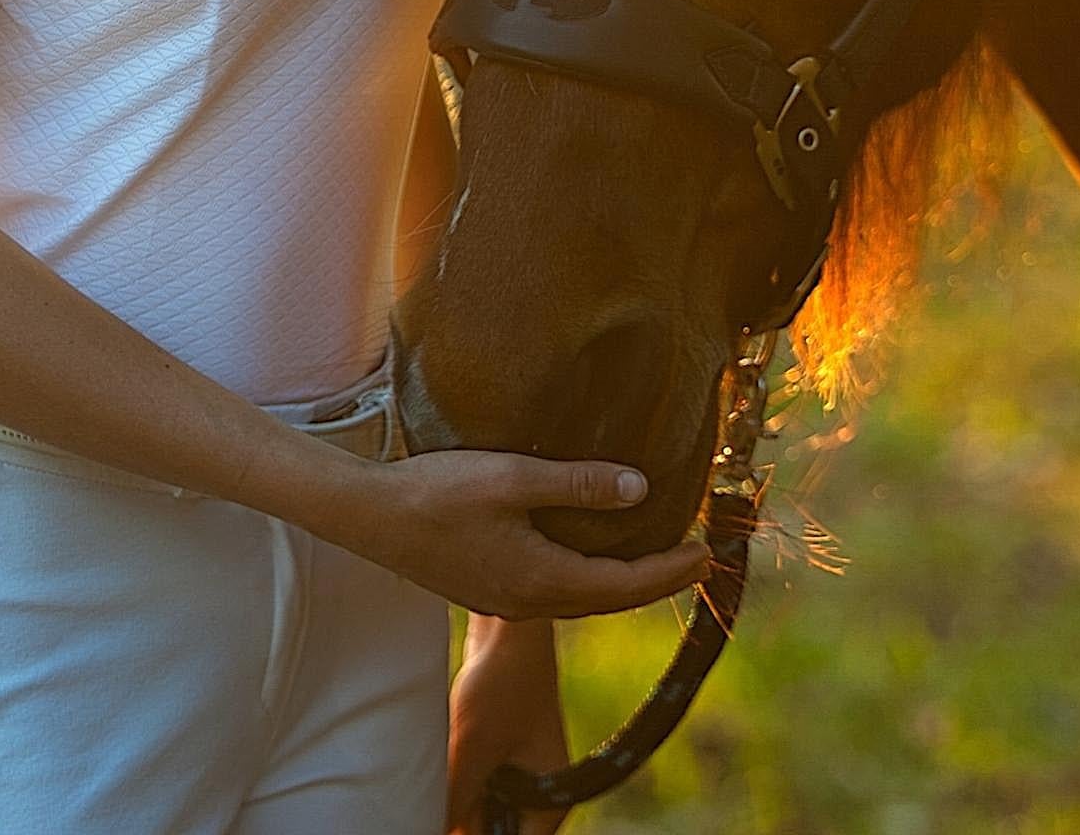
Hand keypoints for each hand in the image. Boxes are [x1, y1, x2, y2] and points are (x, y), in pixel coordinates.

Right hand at [349, 450, 709, 618]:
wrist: (371, 518)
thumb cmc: (438, 492)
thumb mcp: (514, 478)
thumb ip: (577, 484)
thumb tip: (640, 490)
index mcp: (541, 580)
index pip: (624, 584)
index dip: (669, 570)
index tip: (707, 554)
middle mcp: (528, 601)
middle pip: (608, 598)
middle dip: (655, 579)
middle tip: (697, 560)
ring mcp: (506, 599)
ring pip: (581, 598)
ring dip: (622, 581)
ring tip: (655, 557)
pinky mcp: (488, 588)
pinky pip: (556, 591)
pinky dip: (588, 577)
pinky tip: (590, 555)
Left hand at [446, 618, 569, 834]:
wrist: (506, 623)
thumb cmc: (504, 679)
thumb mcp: (474, 746)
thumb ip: (455, 801)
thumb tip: (427, 829)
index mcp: (546, 806)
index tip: (443, 823)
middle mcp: (534, 798)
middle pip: (487, 833)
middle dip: (458, 819)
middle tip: (433, 794)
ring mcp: (512, 777)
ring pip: (471, 812)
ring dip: (449, 799)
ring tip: (448, 759)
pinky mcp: (492, 757)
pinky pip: (465, 787)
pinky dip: (448, 781)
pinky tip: (443, 755)